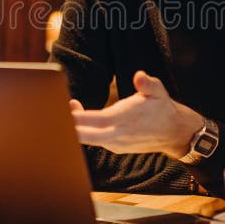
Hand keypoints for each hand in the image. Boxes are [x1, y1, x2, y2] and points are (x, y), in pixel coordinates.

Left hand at [69, 71, 203, 157]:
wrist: (173, 133)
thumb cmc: (162, 108)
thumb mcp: (159, 91)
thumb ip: (148, 83)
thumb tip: (139, 76)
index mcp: (126, 119)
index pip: (98, 120)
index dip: (81, 117)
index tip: (67, 108)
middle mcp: (119, 135)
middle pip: (88, 136)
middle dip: (70, 128)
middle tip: (52, 116)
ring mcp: (116, 143)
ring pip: (89, 139)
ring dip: (74, 129)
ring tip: (59, 113)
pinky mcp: (115, 146)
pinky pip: (94, 140)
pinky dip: (82, 132)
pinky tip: (73, 120)